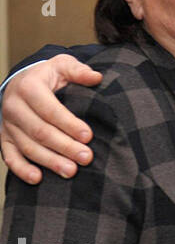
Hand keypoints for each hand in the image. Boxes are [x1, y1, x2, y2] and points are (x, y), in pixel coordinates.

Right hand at [0, 55, 102, 183]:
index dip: (68, 124)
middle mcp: (13, 107)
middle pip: (39, 131)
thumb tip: (97, 77)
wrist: (20, 81)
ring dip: (49, 161)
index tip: (88, 136)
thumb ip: (78, 70)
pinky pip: (9, 156)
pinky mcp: (4, 138)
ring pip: (27, 147)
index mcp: (28, 87)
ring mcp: (7, 124)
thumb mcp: (62, 65)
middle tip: (86, 158)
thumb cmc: (48, 75)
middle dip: (64, 146)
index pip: (49, 109)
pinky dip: (21, 169)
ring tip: (71, 171)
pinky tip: (38, 179)